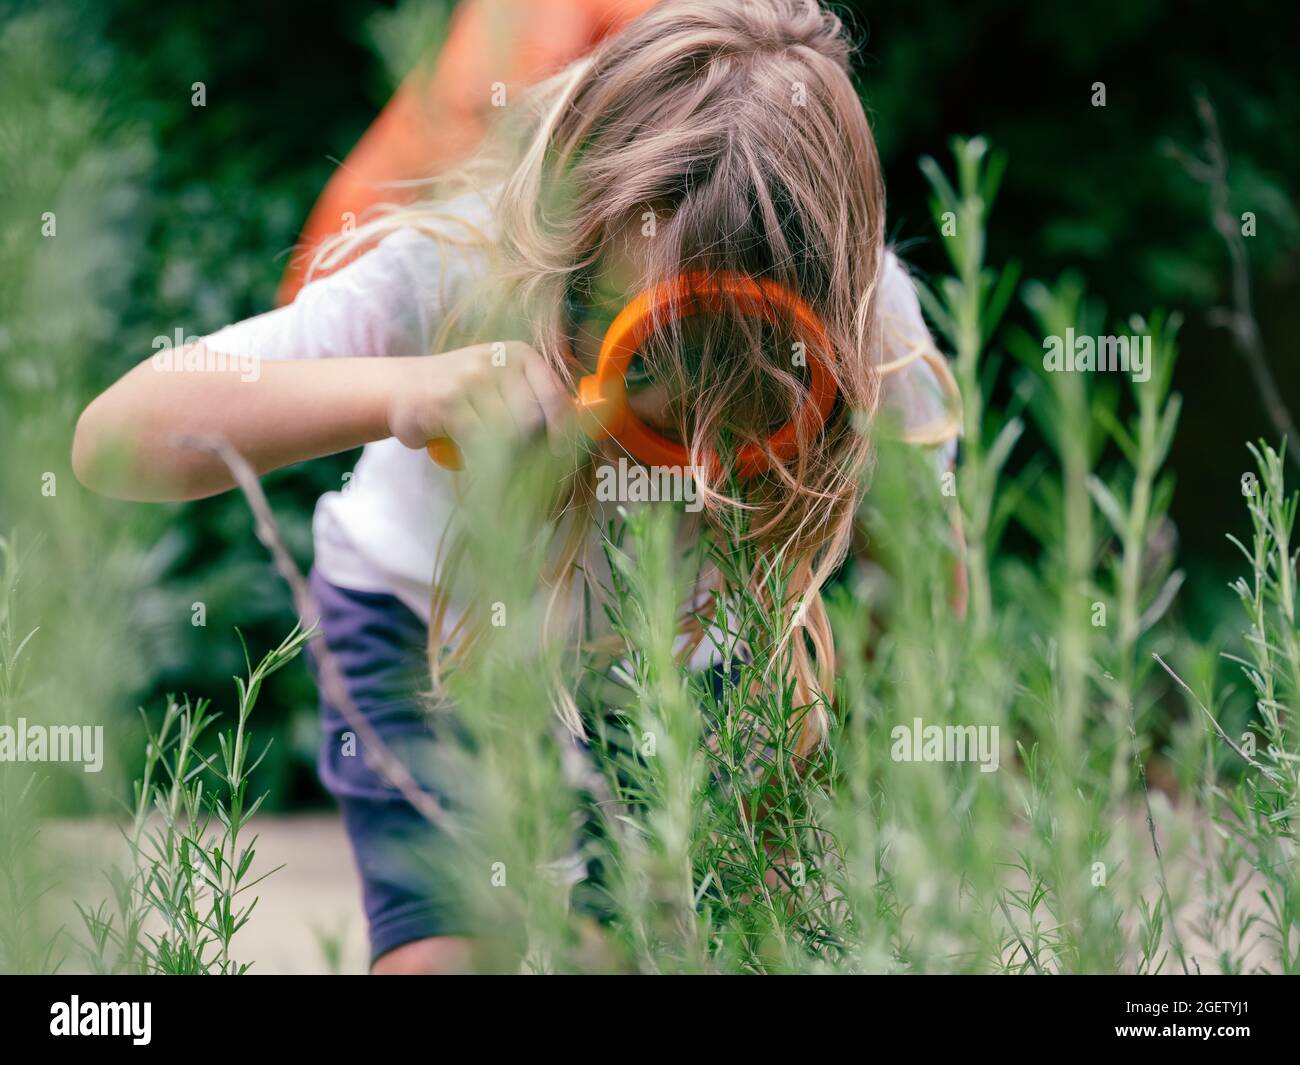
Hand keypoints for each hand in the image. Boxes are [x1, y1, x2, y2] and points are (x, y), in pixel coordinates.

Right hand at [386, 342, 570, 452]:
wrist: (401, 388)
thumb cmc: (460, 394)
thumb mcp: (500, 384)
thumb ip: (532, 402)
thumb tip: (570, 440)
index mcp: (519, 354)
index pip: (555, 394)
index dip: (564, 428)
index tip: (562, 452)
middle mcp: (497, 360)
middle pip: (532, 419)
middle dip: (529, 448)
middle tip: (519, 464)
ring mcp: (471, 379)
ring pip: (508, 433)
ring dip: (505, 458)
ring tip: (494, 463)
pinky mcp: (448, 402)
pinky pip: (480, 443)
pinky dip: (484, 463)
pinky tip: (479, 467)